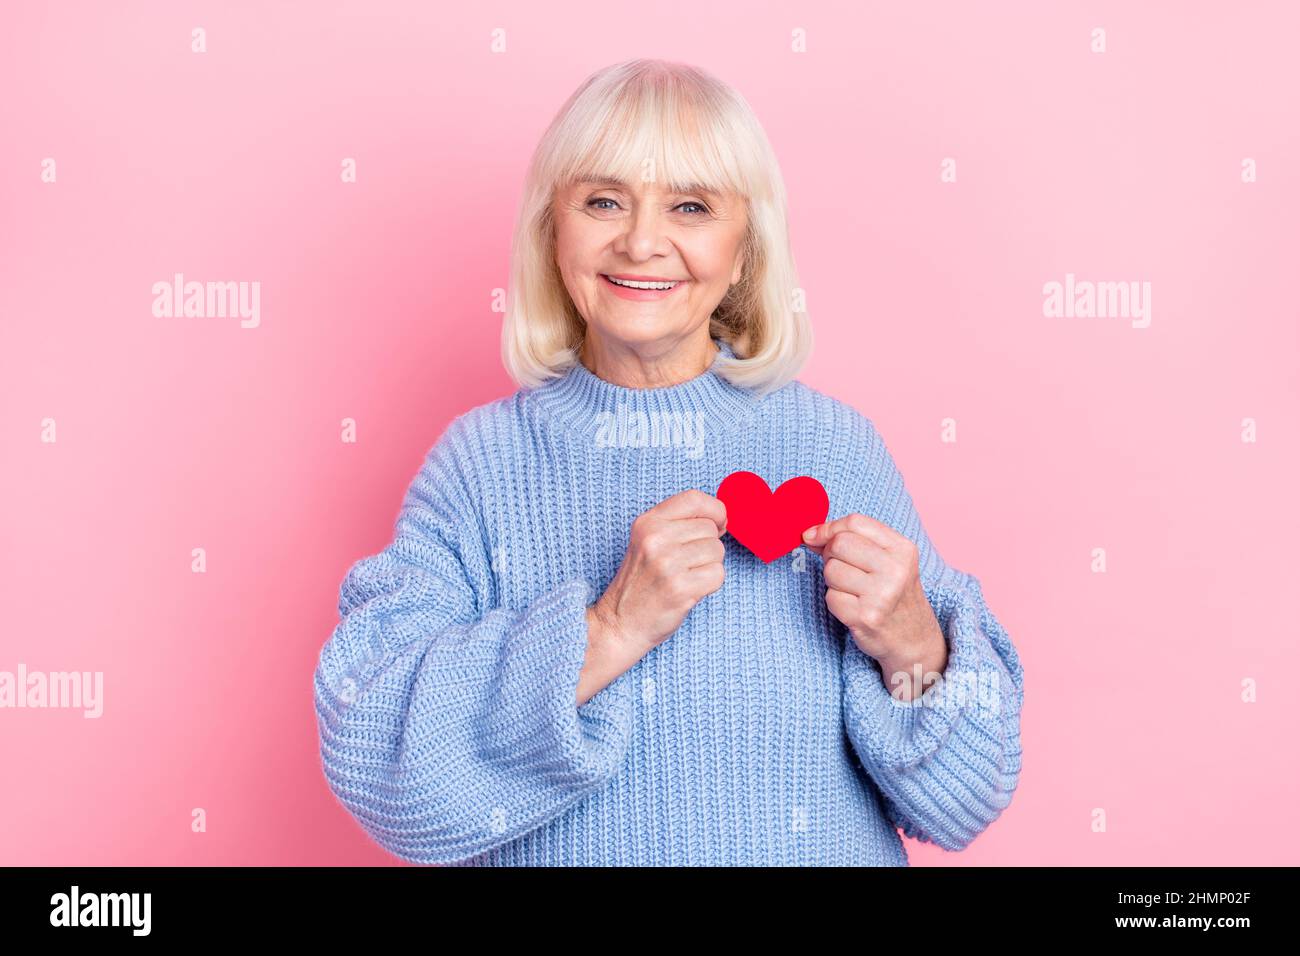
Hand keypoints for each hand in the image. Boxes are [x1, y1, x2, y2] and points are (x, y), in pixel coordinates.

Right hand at [590, 489, 726, 657]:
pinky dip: (710, 585)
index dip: (715, 511)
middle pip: (710, 529)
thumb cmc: (640, 583)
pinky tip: (690, 590)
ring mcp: (667, 563)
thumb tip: (722, 517)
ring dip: (709, 567)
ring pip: (717, 551)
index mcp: (648, 522)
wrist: (620, 623)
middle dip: (708, 547)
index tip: (717, 525)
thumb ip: (678, 524)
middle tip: (687, 564)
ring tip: (686, 577)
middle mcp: (655, 538)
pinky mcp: (679, 588)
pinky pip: (717, 575)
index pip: (694, 499)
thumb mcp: (648, 542)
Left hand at [802, 514, 946, 699]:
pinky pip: (831, 597)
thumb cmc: (893, 594)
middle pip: (839, 544)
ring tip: (853, 591)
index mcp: (902, 549)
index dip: (828, 528)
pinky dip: (835, 602)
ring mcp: (882, 595)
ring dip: (833, 581)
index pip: (855, 522)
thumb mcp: (888, 560)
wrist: (914, 638)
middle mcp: (896, 570)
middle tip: (843, 569)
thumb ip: (854, 540)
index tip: (814, 537)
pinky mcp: (866, 617)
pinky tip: (853, 607)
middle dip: (830, 555)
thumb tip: (810, 534)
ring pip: (831, 571)